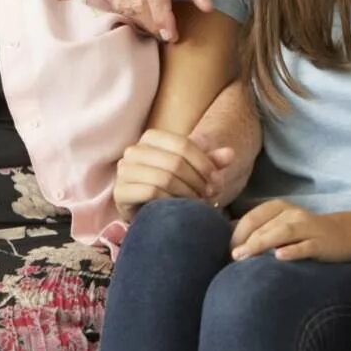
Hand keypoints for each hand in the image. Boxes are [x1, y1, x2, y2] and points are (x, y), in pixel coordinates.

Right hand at [113, 0, 212, 41]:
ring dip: (139, 19)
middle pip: (135, 1)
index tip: (173, 35)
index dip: (162, 18)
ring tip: (158, 27)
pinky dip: (128, 9)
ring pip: (123, 0)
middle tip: (169, 35)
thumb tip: (206, 8)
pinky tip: (145, 14)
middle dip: (151, 24)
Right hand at [113, 129, 238, 219]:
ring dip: (186, 193)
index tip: (217, 182)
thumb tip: (230, 154)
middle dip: (197, 181)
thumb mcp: (196, 171)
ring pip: (164, 177)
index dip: (204, 164)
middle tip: (209, 196)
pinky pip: (150, 192)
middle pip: (175, 161)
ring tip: (197, 203)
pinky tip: (178, 208)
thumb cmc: (175, 187)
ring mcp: (123, 171)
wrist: (151, 213)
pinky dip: (170, 201)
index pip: (183, 145)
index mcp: (151, 138)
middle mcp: (133, 151)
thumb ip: (212, 162)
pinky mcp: (120, 192)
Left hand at [229, 200, 350, 262]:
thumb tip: (227, 238)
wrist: (343, 236)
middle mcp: (292, 214)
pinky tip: (280, 257)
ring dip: (260, 244)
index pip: (252, 217)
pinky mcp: (321, 243)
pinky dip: (292, 250)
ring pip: (282, 233)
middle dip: (245, 242)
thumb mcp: (280, 225)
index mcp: (279, 207)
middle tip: (231, 258)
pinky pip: (305, 246)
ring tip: (243, 256)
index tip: (227, 252)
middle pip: (264, 226)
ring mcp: (308, 228)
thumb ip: (258, 229)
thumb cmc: (303, 234)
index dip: (236, 233)